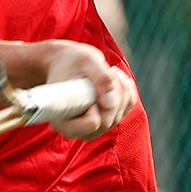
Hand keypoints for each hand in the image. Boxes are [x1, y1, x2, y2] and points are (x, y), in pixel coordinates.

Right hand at [21, 40, 136, 139]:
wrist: (66, 63)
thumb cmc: (71, 61)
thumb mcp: (85, 61)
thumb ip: (101, 78)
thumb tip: (111, 103)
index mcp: (62, 121)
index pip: (93, 123)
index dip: (98, 104)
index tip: (89, 85)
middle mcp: (76, 131)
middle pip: (108, 120)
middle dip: (114, 93)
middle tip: (106, 71)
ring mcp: (92, 129)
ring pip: (120, 114)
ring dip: (120, 89)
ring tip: (108, 72)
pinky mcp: (105, 121)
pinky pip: (128, 106)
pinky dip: (126, 89)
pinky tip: (114, 78)